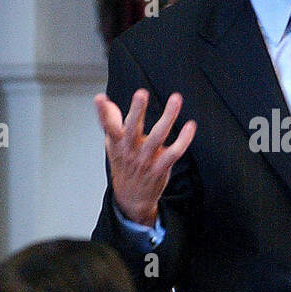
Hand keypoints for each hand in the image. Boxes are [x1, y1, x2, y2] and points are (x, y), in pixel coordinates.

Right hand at [95, 89, 195, 227]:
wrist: (131, 198)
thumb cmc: (124, 165)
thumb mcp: (113, 145)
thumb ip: (111, 122)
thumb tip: (106, 102)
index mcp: (117, 143)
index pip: (108, 126)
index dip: (102, 112)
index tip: (99, 98)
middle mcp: (130, 150)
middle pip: (133, 128)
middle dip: (137, 110)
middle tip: (141, 93)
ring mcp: (145, 159)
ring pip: (158, 136)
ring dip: (168, 117)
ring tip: (175, 99)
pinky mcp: (160, 167)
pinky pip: (174, 152)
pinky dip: (183, 139)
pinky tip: (190, 126)